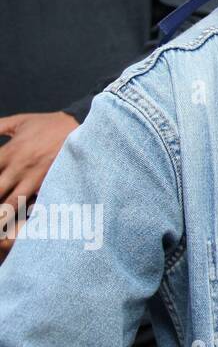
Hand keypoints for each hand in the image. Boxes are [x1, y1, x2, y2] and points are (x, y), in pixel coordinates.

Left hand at [0, 111, 77, 262]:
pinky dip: (23, 215)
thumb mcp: (20, 121)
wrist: (80, 127)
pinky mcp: (48, 185)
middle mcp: (19, 168)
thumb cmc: (49, 124)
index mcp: (9, 151)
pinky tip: (16, 226)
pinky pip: (32, 205)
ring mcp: (34, 179)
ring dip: (2, 215)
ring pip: (10, 204)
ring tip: (1, 226)